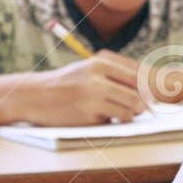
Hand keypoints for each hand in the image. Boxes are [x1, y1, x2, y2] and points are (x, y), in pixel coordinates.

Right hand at [22, 52, 143, 124]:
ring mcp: (93, 96)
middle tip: (141, 109)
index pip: (136, 75)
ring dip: (129, 114)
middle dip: (142, 104)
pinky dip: (113, 120)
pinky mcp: (87, 114)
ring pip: (129, 109)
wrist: (34, 95)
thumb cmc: (65, 83)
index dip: (146, 87)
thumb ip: (112, 74)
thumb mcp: (87, 69)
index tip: (148, 96)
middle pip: (136, 93)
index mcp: (100, 62)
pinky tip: (101, 116)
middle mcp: (98, 77)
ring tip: (121, 113)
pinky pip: (113, 119)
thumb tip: (144, 86)